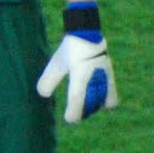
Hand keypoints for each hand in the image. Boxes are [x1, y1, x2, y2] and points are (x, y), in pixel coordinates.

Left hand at [37, 7, 117, 121]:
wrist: (87, 32)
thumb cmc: (70, 48)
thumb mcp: (56, 63)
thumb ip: (49, 79)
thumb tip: (42, 95)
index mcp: (80, 72)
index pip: (77, 97)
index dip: (74, 111)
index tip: (70, 120)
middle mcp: (94, 75)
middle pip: (92, 101)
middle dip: (84, 111)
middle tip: (74, 117)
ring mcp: (104, 74)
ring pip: (102, 98)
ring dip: (94, 107)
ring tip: (85, 111)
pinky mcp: (109, 73)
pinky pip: (111, 91)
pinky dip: (106, 100)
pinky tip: (101, 104)